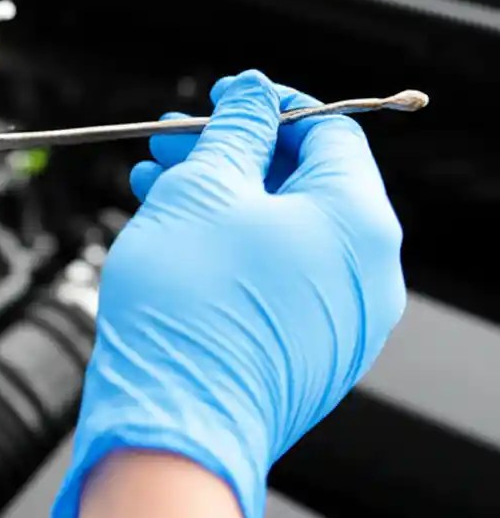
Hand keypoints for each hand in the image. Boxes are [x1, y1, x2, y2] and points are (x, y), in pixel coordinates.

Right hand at [52, 71, 406, 517]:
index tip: (222, 97)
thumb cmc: (190, 307)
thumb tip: (254, 92)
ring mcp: (339, 320)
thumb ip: (236, 130)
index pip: (330, 133)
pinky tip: (170, 234)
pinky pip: (273, 278)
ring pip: (280, 232)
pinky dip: (226, 247)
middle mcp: (366, 273)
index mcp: (359, 221)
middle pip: (302, 184)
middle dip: (229, 153)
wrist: (174, 424)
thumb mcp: (204, 189)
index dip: (269, 105)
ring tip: (151, 185)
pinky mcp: (304, 352)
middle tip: (169, 140)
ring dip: (216, 199)